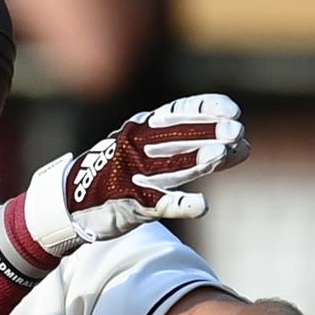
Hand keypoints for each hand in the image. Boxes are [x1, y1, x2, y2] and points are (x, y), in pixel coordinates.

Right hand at [19, 94, 247, 256]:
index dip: (206, 109)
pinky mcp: (131, 204)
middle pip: (176, 136)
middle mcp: (136, 146)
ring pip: (169, 166)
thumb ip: (198, 150)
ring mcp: (132, 175)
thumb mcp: (154, 153)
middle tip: (237, 130)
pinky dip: (181, 204)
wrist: (71, 202)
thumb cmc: (123, 174)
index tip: (233, 110)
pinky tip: (202, 205)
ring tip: (222, 155)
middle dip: (208, 131)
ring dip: (196, 159)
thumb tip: (243, 145)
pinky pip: (159, 204)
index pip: (177, 112)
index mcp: (142, 127)